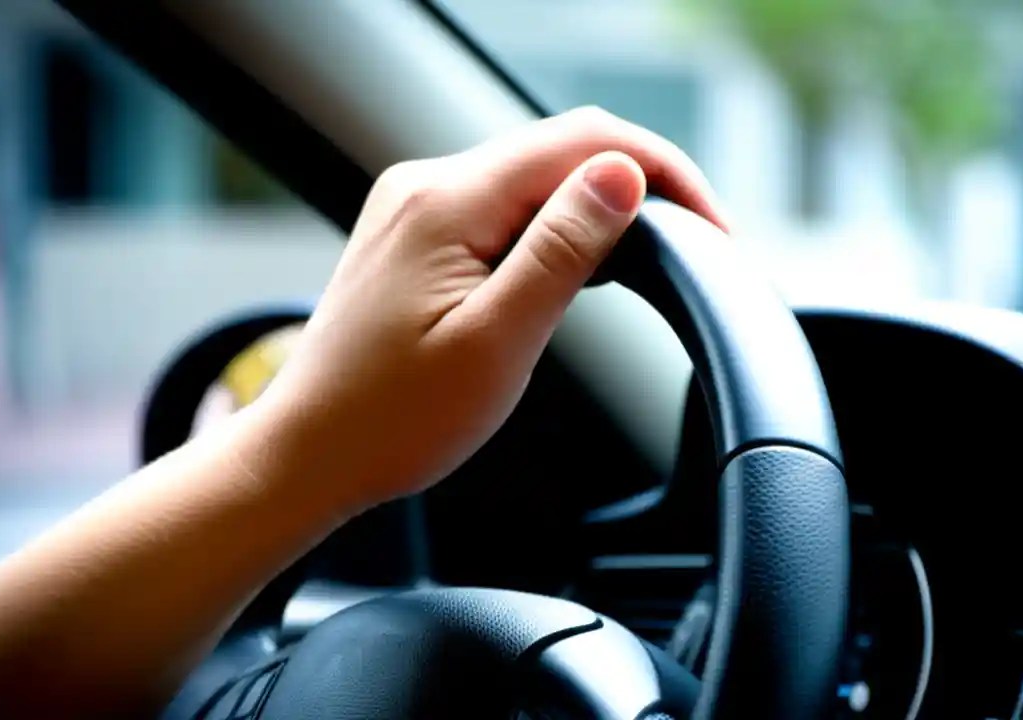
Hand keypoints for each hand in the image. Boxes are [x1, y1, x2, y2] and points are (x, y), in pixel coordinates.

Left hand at [251, 108, 727, 513]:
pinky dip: (555, 227)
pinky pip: (505, 205)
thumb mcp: (497, 339)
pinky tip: (578, 268)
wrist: (311, 453)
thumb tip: (624, 175)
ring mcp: (418, 206)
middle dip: (639, 184)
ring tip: (645, 262)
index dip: (663, 171)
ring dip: (599, 207)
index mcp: (447, 201)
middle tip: (693, 244)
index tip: (711, 226)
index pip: (583, 141)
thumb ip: (563, 250)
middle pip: (562, 149)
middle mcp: (427, 186)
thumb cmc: (394, 417)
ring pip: (537, 177)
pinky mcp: (418, 232)